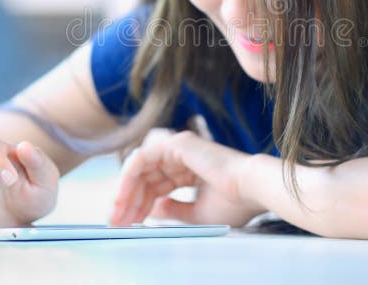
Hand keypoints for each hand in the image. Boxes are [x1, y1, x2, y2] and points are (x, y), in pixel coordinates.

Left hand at [108, 128, 265, 226]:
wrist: (251, 190)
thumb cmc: (234, 203)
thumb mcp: (196, 214)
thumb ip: (173, 210)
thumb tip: (152, 210)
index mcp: (189, 170)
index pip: (156, 186)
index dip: (140, 205)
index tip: (126, 224)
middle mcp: (182, 156)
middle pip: (145, 177)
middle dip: (129, 201)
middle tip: (116, 222)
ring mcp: (179, 147)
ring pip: (140, 167)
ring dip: (125, 191)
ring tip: (118, 214)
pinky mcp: (176, 143)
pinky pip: (142, 158)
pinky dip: (129, 176)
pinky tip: (124, 196)